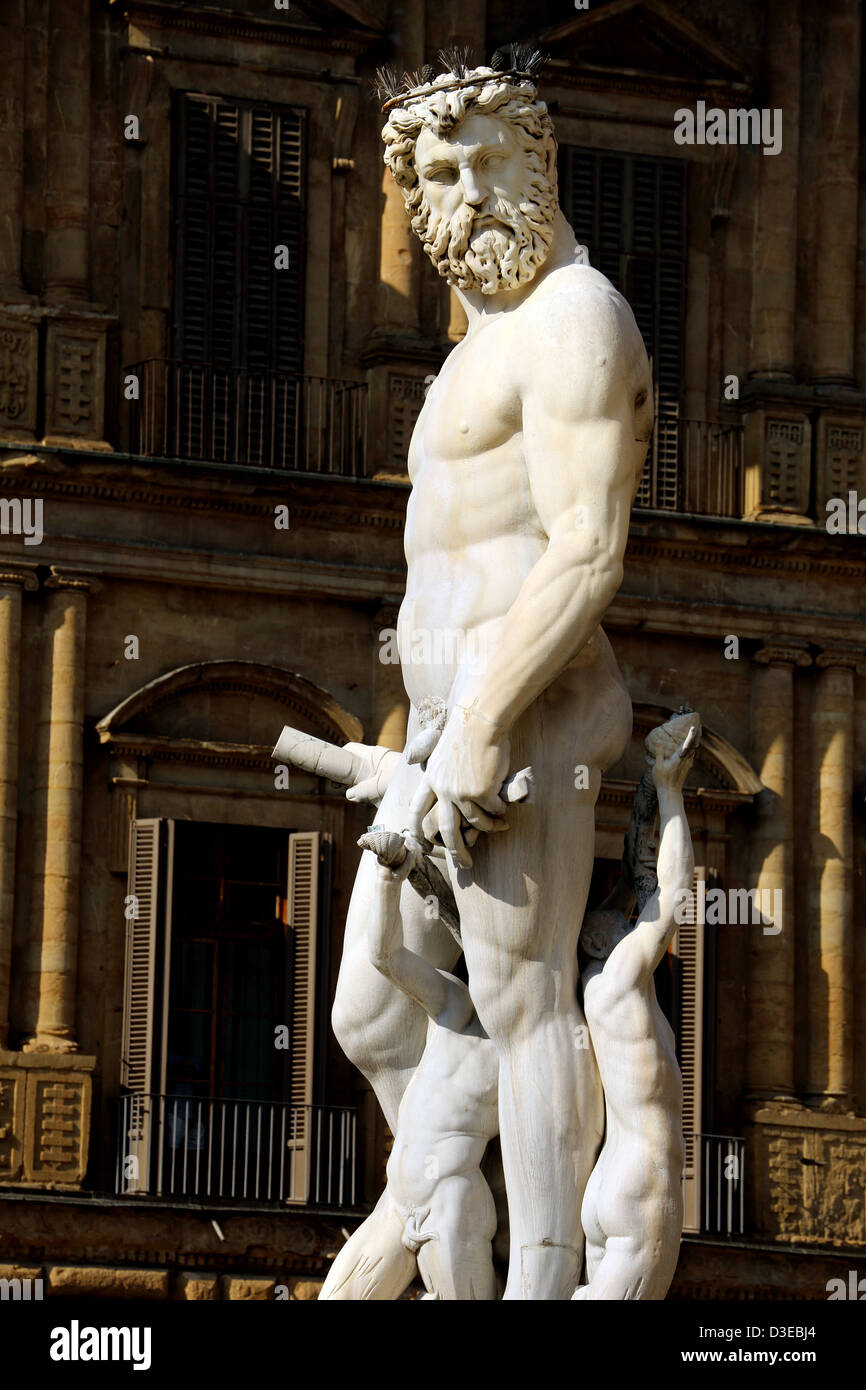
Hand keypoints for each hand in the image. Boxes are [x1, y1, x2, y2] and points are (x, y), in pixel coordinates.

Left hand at [408, 704, 509, 868]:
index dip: (418, 830)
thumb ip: (445, 775)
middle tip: (465, 864)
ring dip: (490, 827)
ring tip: (501, 826)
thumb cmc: (468, 732)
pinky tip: (505, 809)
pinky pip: (493, 811)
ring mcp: (460, 792)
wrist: (479, 720)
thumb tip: (452, 797)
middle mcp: (442, 790)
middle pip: (446, 830)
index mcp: (430, 779)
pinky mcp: (480, 793)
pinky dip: (500, 813)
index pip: (416, 810)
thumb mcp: (445, 754)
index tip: (421, 845)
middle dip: (456, 851)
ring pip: (476, 822)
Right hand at [648, 717, 699, 792]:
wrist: (670, 792)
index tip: (693, 727)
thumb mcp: (658, 766)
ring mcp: (688, 765)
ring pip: (691, 751)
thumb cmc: (662, 779)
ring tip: (691, 736)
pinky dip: (689, 750)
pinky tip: (686, 749)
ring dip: (691, 744)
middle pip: (691, 746)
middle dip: (692, 737)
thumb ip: (660, 752)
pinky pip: (690, 756)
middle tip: (693, 728)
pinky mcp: (687, 768)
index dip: (690, 735)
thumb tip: (660, 741)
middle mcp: (686, 760)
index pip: (686, 744)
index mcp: (678, 758)